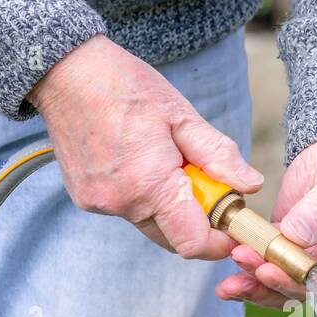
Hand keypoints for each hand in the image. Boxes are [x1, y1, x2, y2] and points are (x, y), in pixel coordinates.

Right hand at [29, 35, 262, 258]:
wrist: (65, 73)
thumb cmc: (125, 86)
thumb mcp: (181, 115)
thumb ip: (218, 156)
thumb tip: (251, 185)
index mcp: (150, 185)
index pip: (193, 243)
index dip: (219, 240)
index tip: (232, 221)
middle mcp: (122, 203)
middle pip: (173, 238)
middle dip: (196, 220)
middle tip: (201, 181)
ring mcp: (99, 204)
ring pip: (150, 224)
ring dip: (168, 206)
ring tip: (164, 161)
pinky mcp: (86, 198)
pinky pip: (127, 210)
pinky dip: (142, 195)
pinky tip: (137, 160)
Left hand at [215, 128, 316, 306]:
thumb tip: (293, 235)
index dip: (300, 284)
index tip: (270, 272)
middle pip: (303, 288)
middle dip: (269, 283)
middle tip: (242, 265)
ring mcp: (313, 257)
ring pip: (282, 281)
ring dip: (255, 283)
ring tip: (227, 285)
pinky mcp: (289, 244)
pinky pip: (268, 260)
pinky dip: (249, 265)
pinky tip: (228, 265)